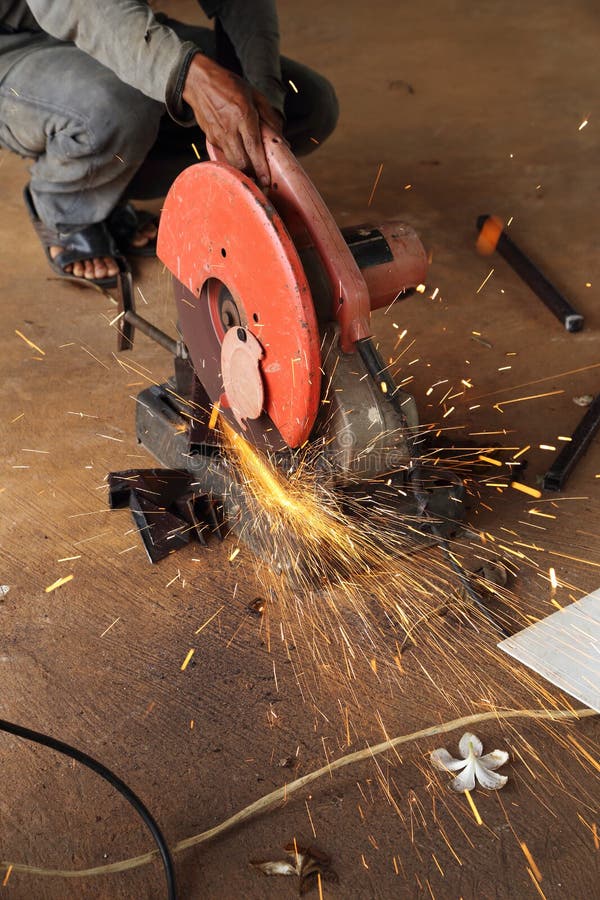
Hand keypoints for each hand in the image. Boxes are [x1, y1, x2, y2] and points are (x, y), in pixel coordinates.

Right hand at [183, 55, 281, 186]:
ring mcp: (217, 134)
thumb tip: (282, 140)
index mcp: (243, 114)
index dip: (260, 167)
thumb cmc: (229, 86)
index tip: (266, 180)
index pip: (253, 147)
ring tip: (251, 168)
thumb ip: (270, 117)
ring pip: (231, 162)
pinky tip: (239, 151)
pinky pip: (224, 153)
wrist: (198, 81)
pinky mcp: (210, 138)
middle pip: (241, 162)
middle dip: (252, 173)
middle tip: (260, 178)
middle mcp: (229, 127)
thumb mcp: (255, 96)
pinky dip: (233, 157)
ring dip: (242, 168)